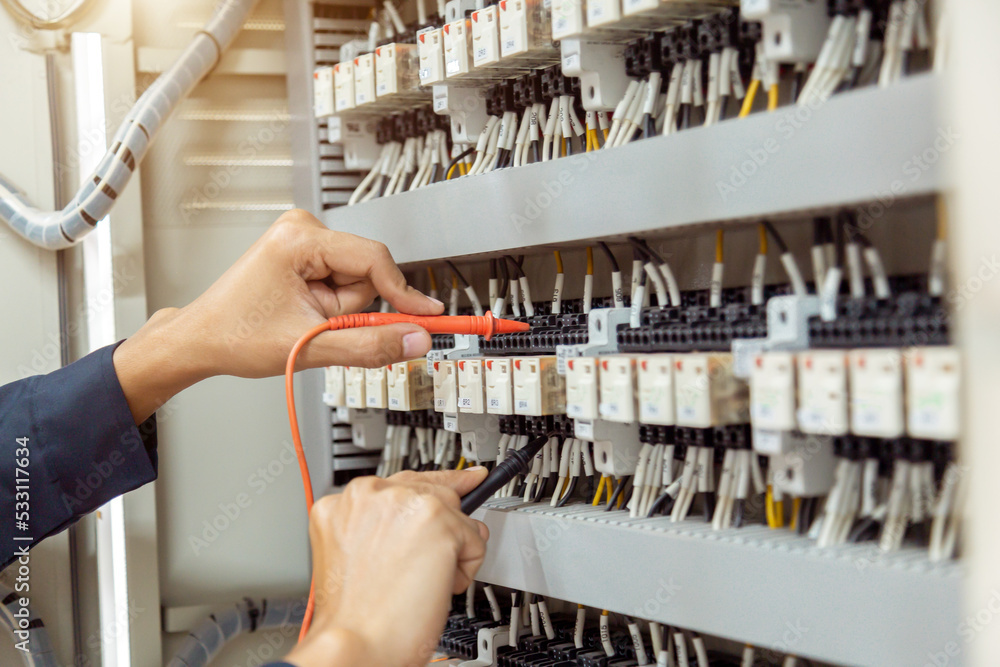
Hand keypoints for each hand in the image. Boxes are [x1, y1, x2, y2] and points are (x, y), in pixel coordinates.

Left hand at [113, 210, 442, 420]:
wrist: (203, 339)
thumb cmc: (236, 335)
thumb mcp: (309, 348)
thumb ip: (369, 346)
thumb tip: (413, 339)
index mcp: (300, 239)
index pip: (374, 259)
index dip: (404, 293)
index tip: (428, 315)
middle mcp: (302, 229)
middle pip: (367, 272)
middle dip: (353, 308)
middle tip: (322, 328)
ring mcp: (303, 240)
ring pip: (357, 281)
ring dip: (341, 310)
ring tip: (306, 322)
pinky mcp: (305, 254)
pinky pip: (343, 282)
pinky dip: (333, 306)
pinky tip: (306, 315)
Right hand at [286, 468, 489, 666]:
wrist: (356, 644)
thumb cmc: (355, 616)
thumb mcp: (359, 554)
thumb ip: (390, 525)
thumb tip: (440, 516)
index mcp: (347, 501)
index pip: (405, 481)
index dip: (437, 487)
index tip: (464, 480)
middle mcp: (372, 493)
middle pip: (436, 494)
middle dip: (442, 531)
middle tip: (425, 569)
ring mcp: (404, 502)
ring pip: (457, 516)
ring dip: (451, 553)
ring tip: (419, 584)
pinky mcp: (437, 520)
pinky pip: (475, 541)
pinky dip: (465, 570)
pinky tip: (434, 587)